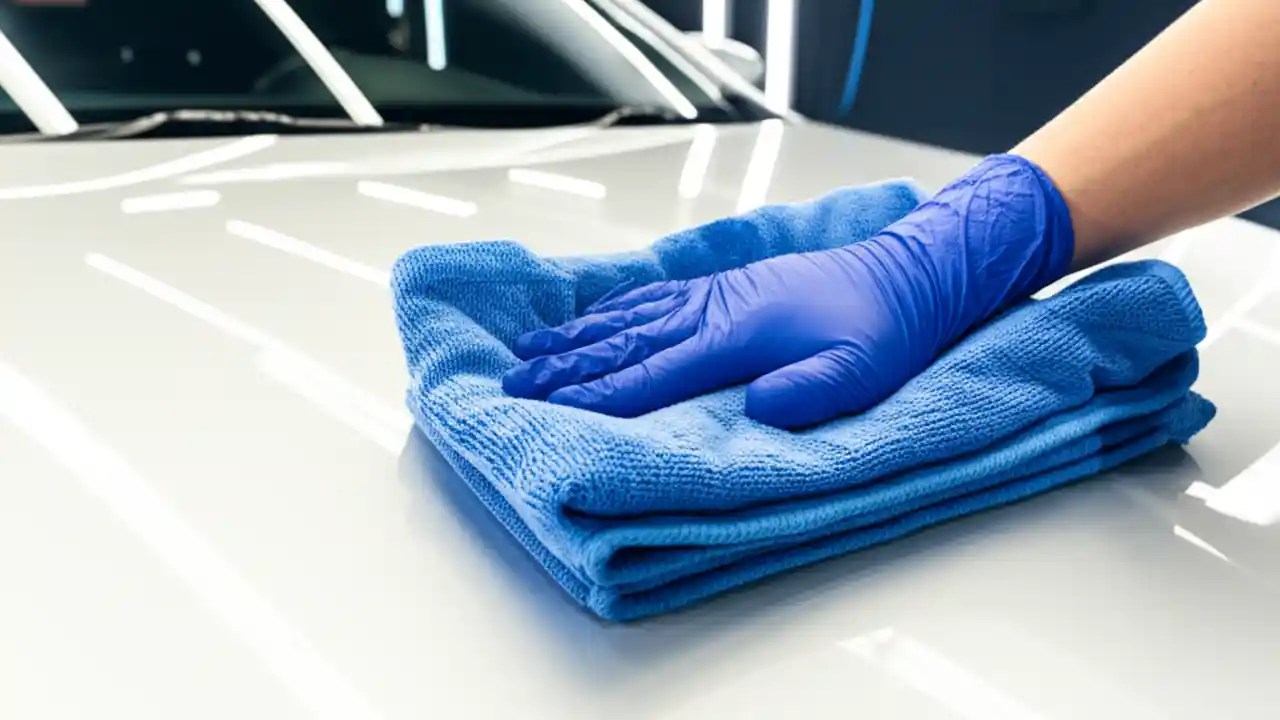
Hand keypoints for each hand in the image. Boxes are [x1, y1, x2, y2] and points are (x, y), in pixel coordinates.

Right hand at [503, 155, 1074, 428]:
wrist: (906, 274)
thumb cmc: (885, 328)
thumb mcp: (862, 372)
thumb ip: (806, 392)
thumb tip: (752, 411)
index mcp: (739, 337)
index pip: (653, 372)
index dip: (599, 394)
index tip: (550, 408)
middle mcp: (714, 311)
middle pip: (624, 342)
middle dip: (566, 367)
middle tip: (514, 384)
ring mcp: (714, 295)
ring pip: (630, 316)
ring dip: (577, 337)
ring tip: (530, 351)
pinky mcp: (723, 288)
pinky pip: (654, 295)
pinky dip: (614, 307)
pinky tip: (592, 316)